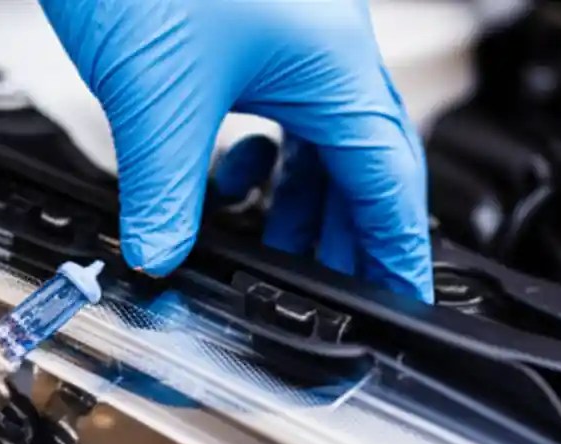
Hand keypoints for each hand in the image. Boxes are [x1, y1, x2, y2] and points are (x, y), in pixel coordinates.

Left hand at [39, 0, 433, 301]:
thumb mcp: (156, 97)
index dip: (395, 252)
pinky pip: (272, 106)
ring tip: (267, 247)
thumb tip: (162, 252)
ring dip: (295, 199)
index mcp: (333, 66)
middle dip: (344, 234)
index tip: (404, 298)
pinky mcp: (245, 26)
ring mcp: (288, 33)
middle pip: (359, 161)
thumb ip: (162, 190)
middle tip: (331, 291)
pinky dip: (251, 153)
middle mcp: (323, 48)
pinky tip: (218, 173)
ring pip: (315, 135)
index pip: (387, 181)